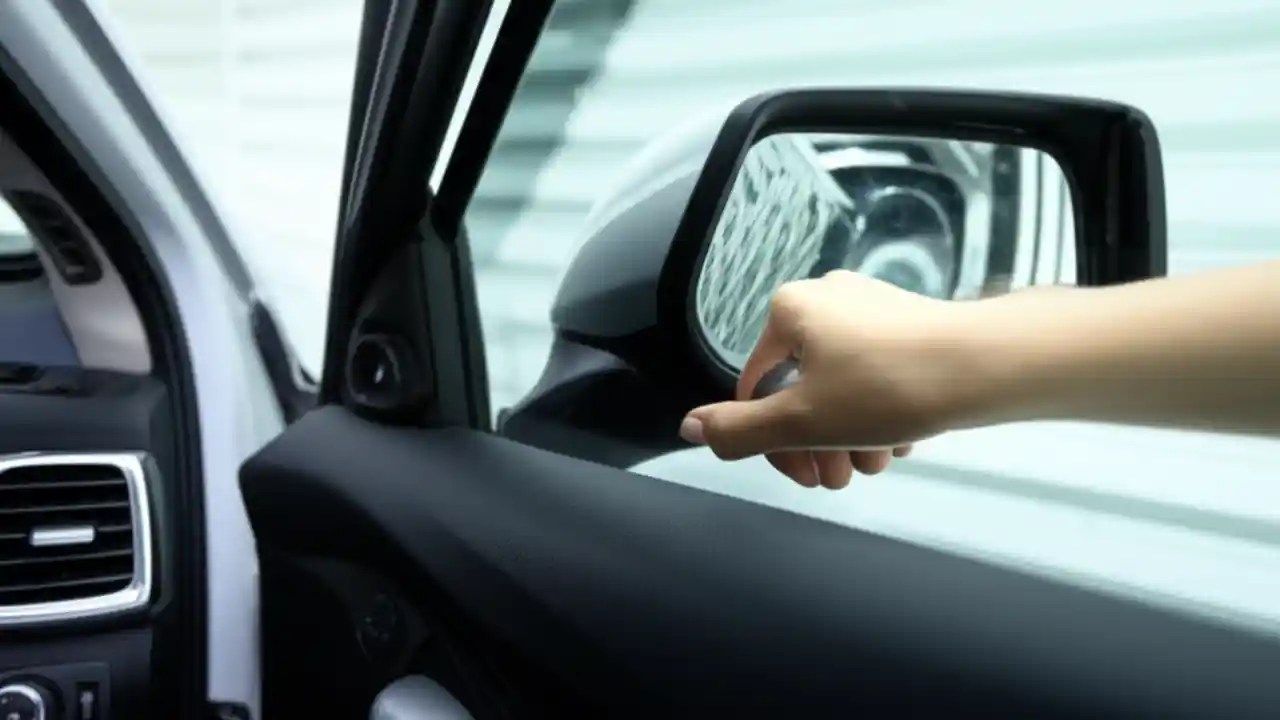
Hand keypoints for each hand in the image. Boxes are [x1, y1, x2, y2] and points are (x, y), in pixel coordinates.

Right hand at [680, 270, 968, 488]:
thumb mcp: (801, 421)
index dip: (773, 444)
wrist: (987, 365)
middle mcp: (826, 297)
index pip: (756, 390)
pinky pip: (875, 376)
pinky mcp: (908, 324)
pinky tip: (903, 439)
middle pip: (800, 391)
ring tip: (878, 460)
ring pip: (840, 389)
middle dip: (818, 444)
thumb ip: (740, 431)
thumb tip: (689, 427)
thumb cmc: (888, 387)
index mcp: (789, 310)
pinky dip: (880, 413)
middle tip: (842, 478)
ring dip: (850, 436)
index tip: (804, 477)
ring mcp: (870, 308)